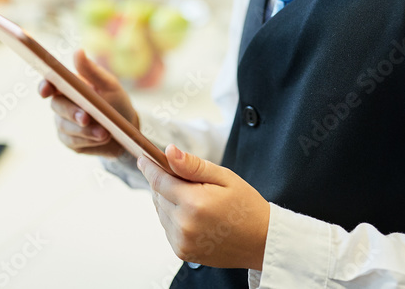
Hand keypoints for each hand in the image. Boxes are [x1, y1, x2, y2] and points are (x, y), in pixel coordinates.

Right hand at [38, 49, 139, 158]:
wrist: (127, 131)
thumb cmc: (116, 103)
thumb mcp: (109, 85)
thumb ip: (92, 71)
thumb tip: (78, 51)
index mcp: (69, 87)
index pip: (50, 84)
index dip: (44, 86)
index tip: (46, 90)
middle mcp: (63, 105)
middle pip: (57, 107)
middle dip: (71, 112)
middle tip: (86, 117)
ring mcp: (65, 124)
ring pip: (65, 127)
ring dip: (85, 130)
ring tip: (104, 132)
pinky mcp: (71, 141)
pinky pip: (73, 142)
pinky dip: (88, 140)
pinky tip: (101, 138)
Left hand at [137, 144, 269, 270]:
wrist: (261, 241)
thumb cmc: (246, 207)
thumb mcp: (224, 177)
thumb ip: (193, 165)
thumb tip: (169, 151)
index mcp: (194, 203)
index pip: (159, 180)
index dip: (149, 166)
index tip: (143, 157)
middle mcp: (184, 224)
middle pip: (158, 195)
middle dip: (165, 183)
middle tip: (185, 180)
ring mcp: (182, 241)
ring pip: (160, 211)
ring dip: (168, 201)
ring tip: (194, 199)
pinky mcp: (182, 252)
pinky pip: (167, 227)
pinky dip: (174, 217)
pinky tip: (194, 215)